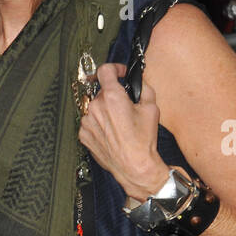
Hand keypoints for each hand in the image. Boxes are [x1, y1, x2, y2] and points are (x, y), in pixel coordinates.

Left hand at [78, 62, 169, 201]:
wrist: (134, 166)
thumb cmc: (142, 141)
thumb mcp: (151, 108)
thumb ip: (144, 88)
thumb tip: (138, 80)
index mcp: (112, 97)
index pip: (105, 70)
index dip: (114, 68)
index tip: (119, 73)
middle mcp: (96, 107)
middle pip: (102, 91)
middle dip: (114, 95)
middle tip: (126, 107)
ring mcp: (87, 122)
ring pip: (95, 107)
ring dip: (105, 110)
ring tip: (119, 124)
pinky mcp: (83, 134)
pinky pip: (90, 122)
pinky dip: (99, 123)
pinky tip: (111, 133)